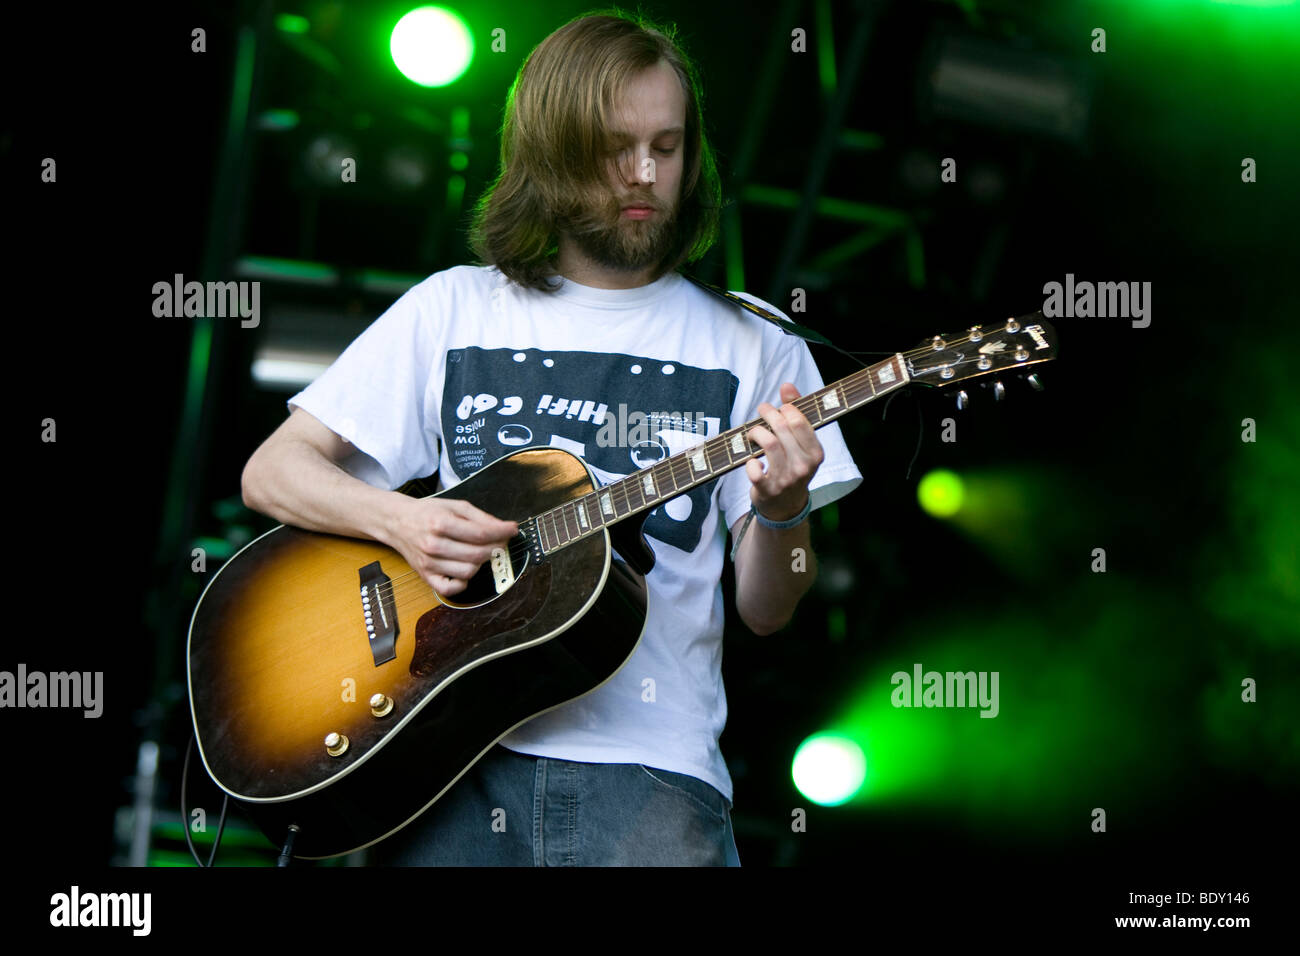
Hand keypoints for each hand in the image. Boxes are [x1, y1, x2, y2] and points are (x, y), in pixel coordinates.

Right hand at [386, 496, 517, 596]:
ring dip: (482, 563)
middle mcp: (433, 545)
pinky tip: (466, 569)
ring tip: (481, 551)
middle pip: (477, 554)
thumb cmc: (427, 513)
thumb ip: (480, 517)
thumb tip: (503, 528)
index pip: (481, 533)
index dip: (502, 533)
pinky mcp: (426, 576)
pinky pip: (451, 588)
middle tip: (501, 541)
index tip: (512, 529)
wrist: (396, 521)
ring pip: (469, 571)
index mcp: (440, 523)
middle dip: (496, 548)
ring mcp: (429, 563)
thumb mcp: (454, 506)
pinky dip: (463, 583)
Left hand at [745, 383, 823, 520]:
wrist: (786, 505)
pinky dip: (749, 462)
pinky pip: (754, 470)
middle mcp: (803, 466)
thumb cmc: (793, 466)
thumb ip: (796, 412)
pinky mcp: (767, 490)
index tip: (778, 407)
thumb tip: (787, 386)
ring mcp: (785, 479)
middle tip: (762, 411)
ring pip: (769, 443)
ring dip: (756, 432)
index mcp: (816, 453)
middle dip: (768, 413)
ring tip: (753, 432)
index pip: (799, 421)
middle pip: (782, 428)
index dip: (785, 408)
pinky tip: (752, 460)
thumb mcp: (801, 444)